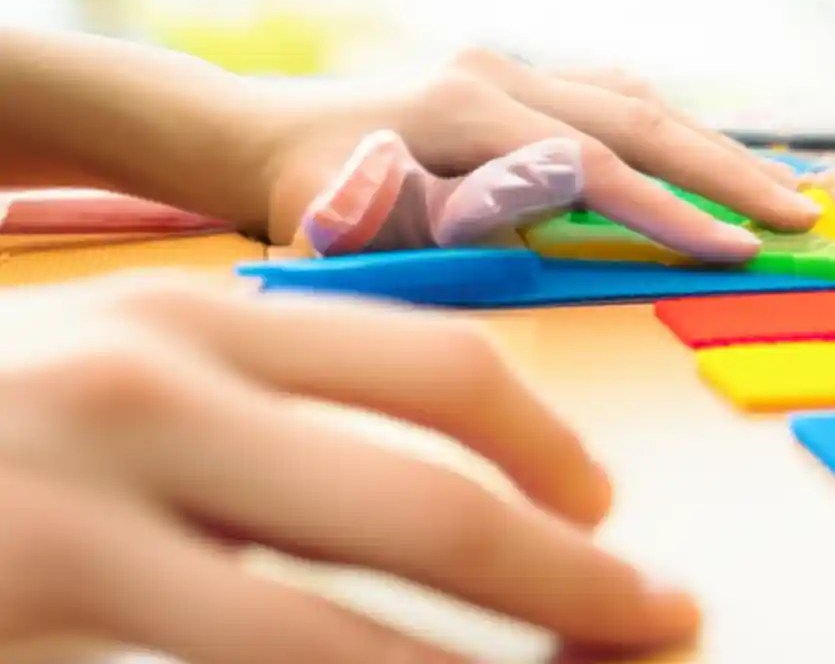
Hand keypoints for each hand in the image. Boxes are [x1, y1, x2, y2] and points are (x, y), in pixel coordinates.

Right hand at [0, 272, 697, 661]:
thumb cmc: (16, 419)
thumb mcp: (153, 373)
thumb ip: (285, 411)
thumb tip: (464, 483)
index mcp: (202, 321)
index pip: (439, 372)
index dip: (549, 450)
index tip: (604, 509)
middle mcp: (153, 401)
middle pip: (429, 507)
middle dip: (569, 578)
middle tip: (652, 616)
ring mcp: (79, 526)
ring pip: (344, 641)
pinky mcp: (27, 624)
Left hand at [268, 48, 819, 261]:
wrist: (265, 137)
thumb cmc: (305, 197)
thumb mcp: (355, 218)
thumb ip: (451, 209)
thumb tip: (552, 195)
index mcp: (465, 106)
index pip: (594, 164)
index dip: (670, 212)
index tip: (738, 255)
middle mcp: (499, 73)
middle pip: (638, 117)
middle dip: (726, 172)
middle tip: (800, 216)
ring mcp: (512, 69)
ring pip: (637, 101)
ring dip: (712, 149)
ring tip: (779, 192)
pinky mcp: (519, 82)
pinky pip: (614, 101)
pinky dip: (672, 136)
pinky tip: (712, 165)